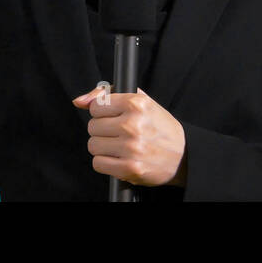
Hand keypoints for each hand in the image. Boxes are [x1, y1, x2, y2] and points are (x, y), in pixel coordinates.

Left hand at [71, 84, 187, 186]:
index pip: (96, 106)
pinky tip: (119, 158)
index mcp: (136, 103)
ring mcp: (131, 148)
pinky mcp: (130, 168)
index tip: (114, 117)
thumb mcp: (140, 100)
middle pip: (92, 126)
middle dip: (103, 130)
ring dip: (103, 147)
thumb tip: (79, 101)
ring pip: (93, 145)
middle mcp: (133, 124)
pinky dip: (106, 163)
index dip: (103, 112)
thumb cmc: (159, 126)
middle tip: (119, 133)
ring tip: (120, 146)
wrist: (183, 155)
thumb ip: (106, 94)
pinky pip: (98, 163)